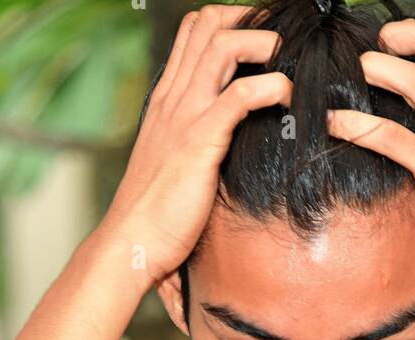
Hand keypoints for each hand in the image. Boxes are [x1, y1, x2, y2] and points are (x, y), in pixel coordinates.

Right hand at [101, 5, 291, 287]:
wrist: (131, 241)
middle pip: (207, 25)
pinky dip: (270, 86)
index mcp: (167, 100)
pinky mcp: (201, 141)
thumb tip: (222, 141)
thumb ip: (193, 140)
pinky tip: (284, 96)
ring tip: (284, 61)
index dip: (229, 23)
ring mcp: (185, 116)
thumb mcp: (172, 162)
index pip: (192, 34)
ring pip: (222, 45)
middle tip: (277, 42)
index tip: (259, 40)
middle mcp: (174, 98)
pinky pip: (239, 96)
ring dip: (261, 43)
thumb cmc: (153, 212)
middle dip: (248, 20)